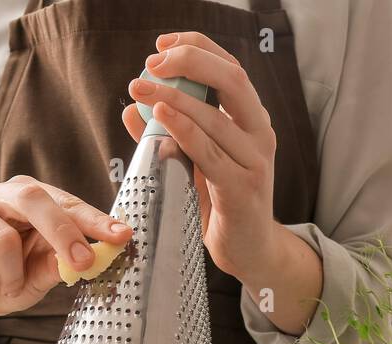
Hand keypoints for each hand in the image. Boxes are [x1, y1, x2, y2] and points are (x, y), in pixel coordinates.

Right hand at [0, 175, 131, 323]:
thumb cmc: (4, 277)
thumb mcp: (39, 274)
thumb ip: (60, 263)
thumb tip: (88, 258)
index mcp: (26, 198)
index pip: (65, 202)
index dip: (94, 219)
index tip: (122, 236)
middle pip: (31, 199)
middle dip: (62, 232)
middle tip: (84, 263)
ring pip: (2, 240)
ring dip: (12, 276)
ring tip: (8, 288)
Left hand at [124, 32, 280, 287]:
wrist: (248, 250)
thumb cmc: (219, 203)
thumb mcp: (192, 162)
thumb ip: (166, 135)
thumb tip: (131, 108)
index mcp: (251, 119)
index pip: (230, 67)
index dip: (198, 47)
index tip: (162, 44)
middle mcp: (260, 133)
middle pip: (232, 79)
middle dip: (190, 62)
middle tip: (152, 63)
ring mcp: (255, 161)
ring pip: (215, 117)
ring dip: (173, 98)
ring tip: (140, 89)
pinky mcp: (243, 189)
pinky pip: (210, 154)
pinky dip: (184, 132)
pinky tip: (160, 118)